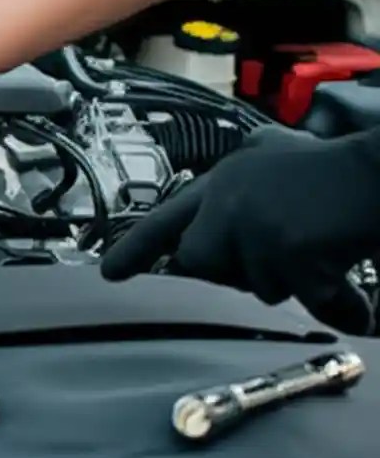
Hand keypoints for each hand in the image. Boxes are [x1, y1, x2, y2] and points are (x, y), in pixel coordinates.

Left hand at [100, 125, 379, 333]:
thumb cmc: (337, 170)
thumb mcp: (274, 156)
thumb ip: (236, 186)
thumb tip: (211, 220)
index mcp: (223, 179)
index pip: (166, 218)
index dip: (135, 248)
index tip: (109, 273)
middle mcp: (229, 199)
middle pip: (201, 263)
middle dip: (236, 269)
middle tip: (282, 249)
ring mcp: (256, 225)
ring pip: (255, 284)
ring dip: (291, 279)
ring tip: (321, 246)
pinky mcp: (288, 250)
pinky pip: (302, 297)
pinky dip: (333, 300)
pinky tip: (349, 283)